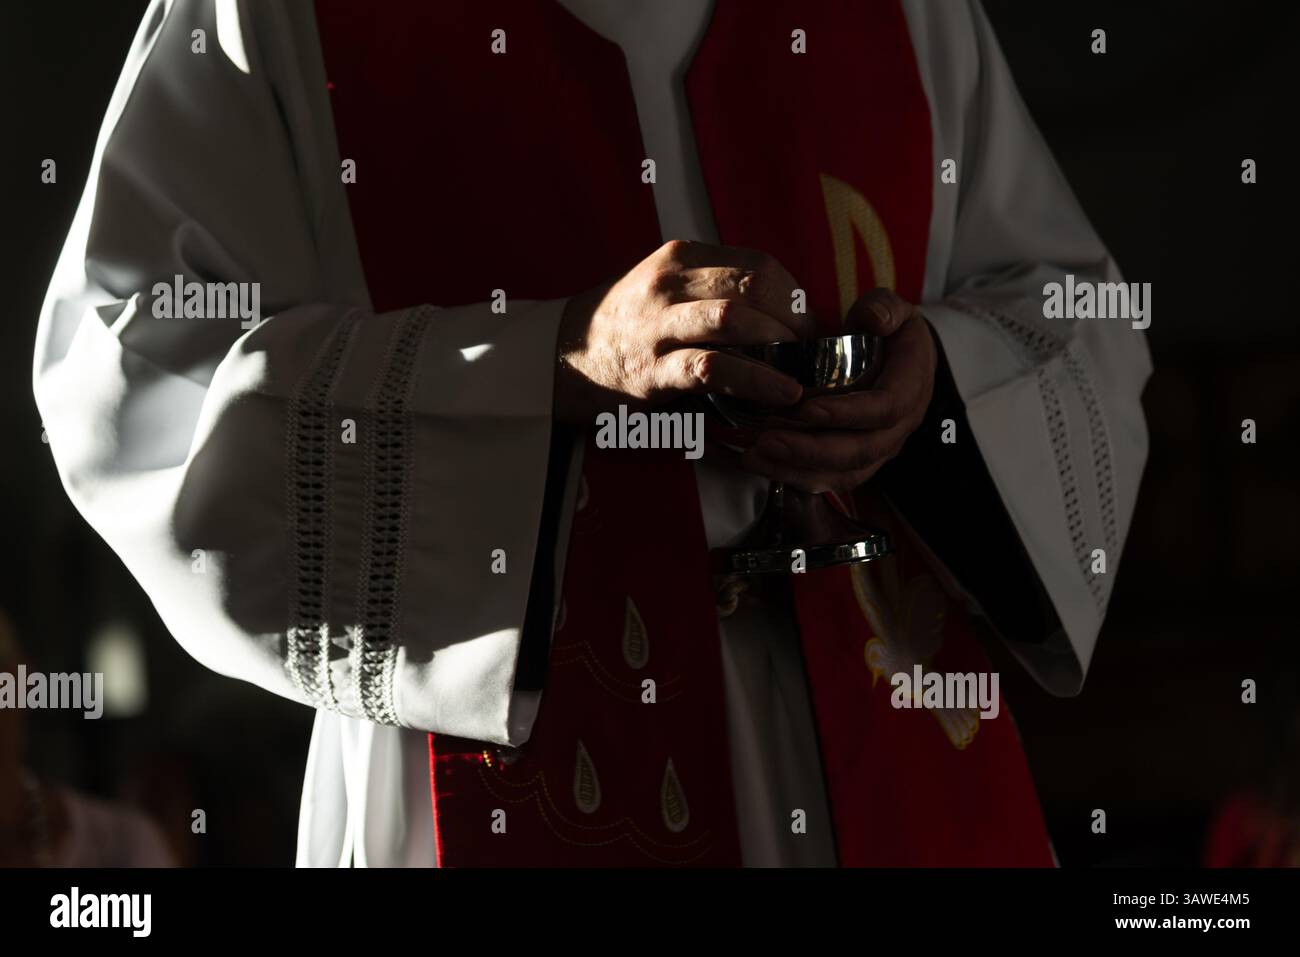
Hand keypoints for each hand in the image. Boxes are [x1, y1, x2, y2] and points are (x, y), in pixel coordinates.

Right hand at [553, 240, 814, 422]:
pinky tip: (781, 393)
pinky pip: (716, 369)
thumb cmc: (627, 326)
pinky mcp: (654, 371)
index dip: (793, 295)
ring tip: (801, 370)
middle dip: (794, 319)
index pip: (757, 264)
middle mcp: (668, 283)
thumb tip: (783, 310)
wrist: (561, 357)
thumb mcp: (666, 288)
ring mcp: (658, 326)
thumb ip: (714, 289)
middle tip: (810, 349)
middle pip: (753, 286)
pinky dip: (758, 381)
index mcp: (679, 258)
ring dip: (780, 345)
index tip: (806, 322)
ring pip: (736, 320)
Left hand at [740, 288, 936, 492]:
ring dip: (797, 470)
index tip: (807, 408)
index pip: (883, 409)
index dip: (847, 413)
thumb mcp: (894, 311)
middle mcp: (897, 428)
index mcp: (909, 389)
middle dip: (811, 450)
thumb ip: (883, 308)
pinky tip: (761, 464)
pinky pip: (831, 480)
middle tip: (768, 440)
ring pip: (843, 473)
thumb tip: (872, 318)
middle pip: (859, 452)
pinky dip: (795, 478)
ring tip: (755, 455)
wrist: (904, 363)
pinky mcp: (858, 462)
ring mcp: (879, 450)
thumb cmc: (893, 334)